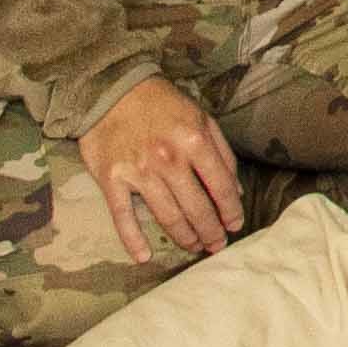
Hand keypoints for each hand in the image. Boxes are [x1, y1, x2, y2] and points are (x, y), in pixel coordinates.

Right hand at [79, 74, 250, 267]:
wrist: (113, 90)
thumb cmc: (162, 104)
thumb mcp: (201, 118)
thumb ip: (221, 152)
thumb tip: (236, 190)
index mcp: (195, 141)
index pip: (221, 186)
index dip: (230, 211)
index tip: (235, 226)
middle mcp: (169, 159)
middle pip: (196, 207)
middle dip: (210, 231)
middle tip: (217, 245)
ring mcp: (139, 171)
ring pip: (167, 216)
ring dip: (184, 237)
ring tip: (194, 246)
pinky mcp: (112, 179)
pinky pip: (123, 216)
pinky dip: (133, 239)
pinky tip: (143, 256)